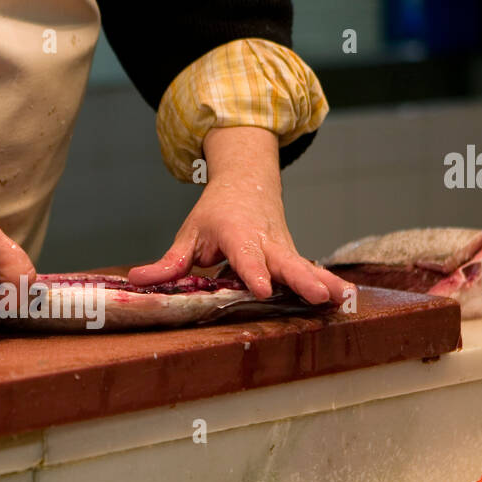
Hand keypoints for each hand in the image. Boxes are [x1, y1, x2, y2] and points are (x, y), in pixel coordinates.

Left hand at [129, 127, 347, 303]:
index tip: (261, 289)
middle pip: (284, 261)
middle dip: (299, 279)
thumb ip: (169, 262)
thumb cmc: (216, 212)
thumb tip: (137, 280)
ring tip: (340, 299)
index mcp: (237, 233)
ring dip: (322, 282)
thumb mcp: (189, 234)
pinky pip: (309, 271)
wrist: (248, 182)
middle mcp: (265, 240)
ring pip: (303, 266)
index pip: (245, 256)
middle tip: (314, 295)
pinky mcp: (293, 257)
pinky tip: (345, 300)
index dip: (253, 272)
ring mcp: (283, 249)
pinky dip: (327, 283)